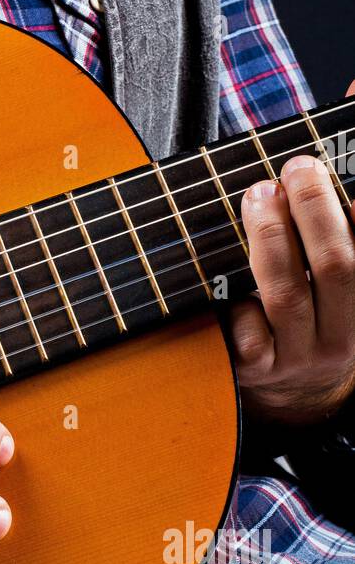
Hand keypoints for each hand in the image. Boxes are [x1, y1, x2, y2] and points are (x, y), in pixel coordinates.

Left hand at [231, 88, 354, 425]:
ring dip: (270, 239)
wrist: (293, 394)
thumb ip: (337, 197)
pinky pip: (242, 327)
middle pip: (339, 266)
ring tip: (258, 195)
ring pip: (287, 294)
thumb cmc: (312, 302)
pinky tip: (222, 265)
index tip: (332, 169)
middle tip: (295, 169)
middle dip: (316, 211)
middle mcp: (345, 333)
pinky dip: (233, 291)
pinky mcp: (253, 371)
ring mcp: (299, 355)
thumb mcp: (333, 256)